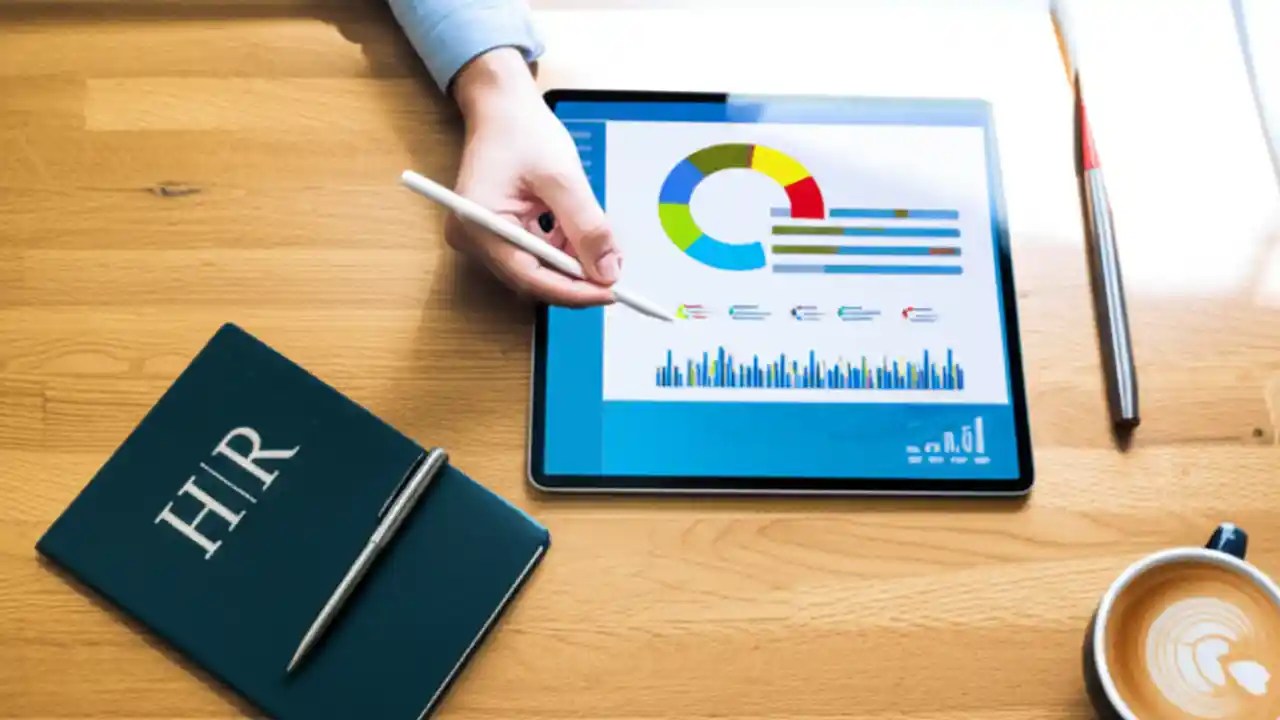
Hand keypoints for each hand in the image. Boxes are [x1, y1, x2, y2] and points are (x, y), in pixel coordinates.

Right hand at [449, 48, 620, 306]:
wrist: (502, 106)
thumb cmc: (521, 131)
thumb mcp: (562, 177)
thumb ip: (587, 226)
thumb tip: (609, 270)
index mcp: (479, 224)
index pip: (529, 277)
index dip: (573, 291)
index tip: (610, 291)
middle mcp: (474, 238)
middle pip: (532, 278)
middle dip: (575, 278)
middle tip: (616, 275)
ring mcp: (485, 237)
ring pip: (537, 268)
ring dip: (570, 261)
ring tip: (598, 242)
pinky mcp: (499, 232)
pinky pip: (535, 253)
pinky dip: (561, 247)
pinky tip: (576, 230)